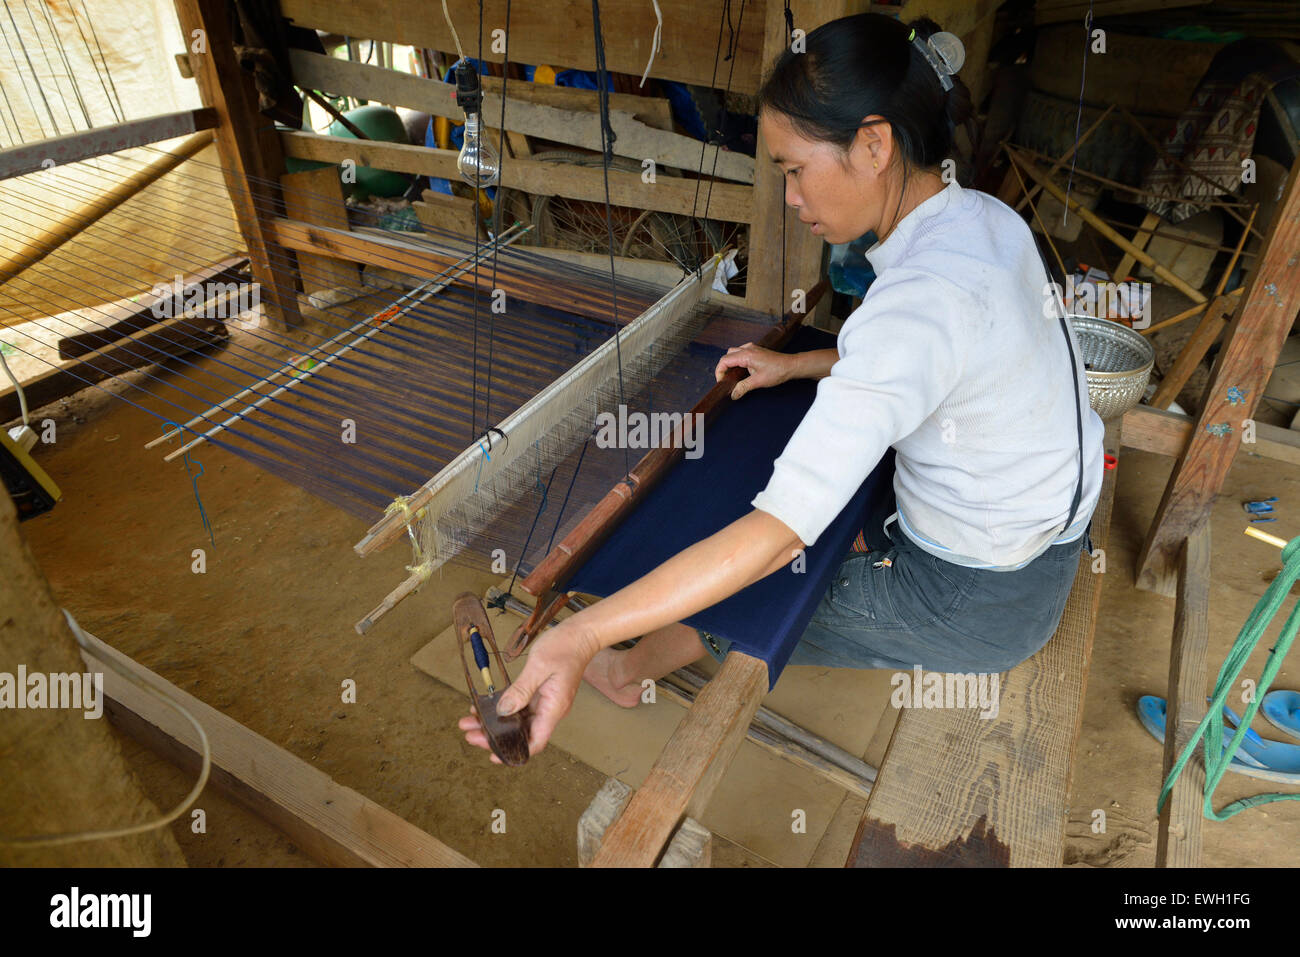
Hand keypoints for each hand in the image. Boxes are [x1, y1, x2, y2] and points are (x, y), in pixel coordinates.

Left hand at [457, 617, 597, 762]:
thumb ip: (520, 690)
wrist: (580, 634)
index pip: (536, 741)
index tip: (493, 754)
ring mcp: (546, 702)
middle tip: (471, 734)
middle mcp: (551, 709)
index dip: (515, 752)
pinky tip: (486, 706)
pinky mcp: (541, 694)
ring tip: (471, 720)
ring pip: (518, 721)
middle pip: (522, 734)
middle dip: (496, 737)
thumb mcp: (539, 666)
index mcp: (554, 707)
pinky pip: (520, 708)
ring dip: (496, 723)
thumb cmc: (565, 647)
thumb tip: (503, 711)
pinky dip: (503, 709)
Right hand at [714, 342, 792, 399]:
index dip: (719, 372)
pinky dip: (737, 359)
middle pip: (727, 355)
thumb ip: (743, 387)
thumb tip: (733, 394)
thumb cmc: (777, 371)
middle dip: (723, 367)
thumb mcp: (758, 382)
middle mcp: (747, 348)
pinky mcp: (756, 350)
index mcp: (746, 355)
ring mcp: (752, 348)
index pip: (724, 361)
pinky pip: (741, 352)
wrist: (791, 365)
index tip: (721, 382)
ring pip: (733, 352)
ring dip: (730, 363)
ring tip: (732, 376)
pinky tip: (741, 369)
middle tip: (725, 380)